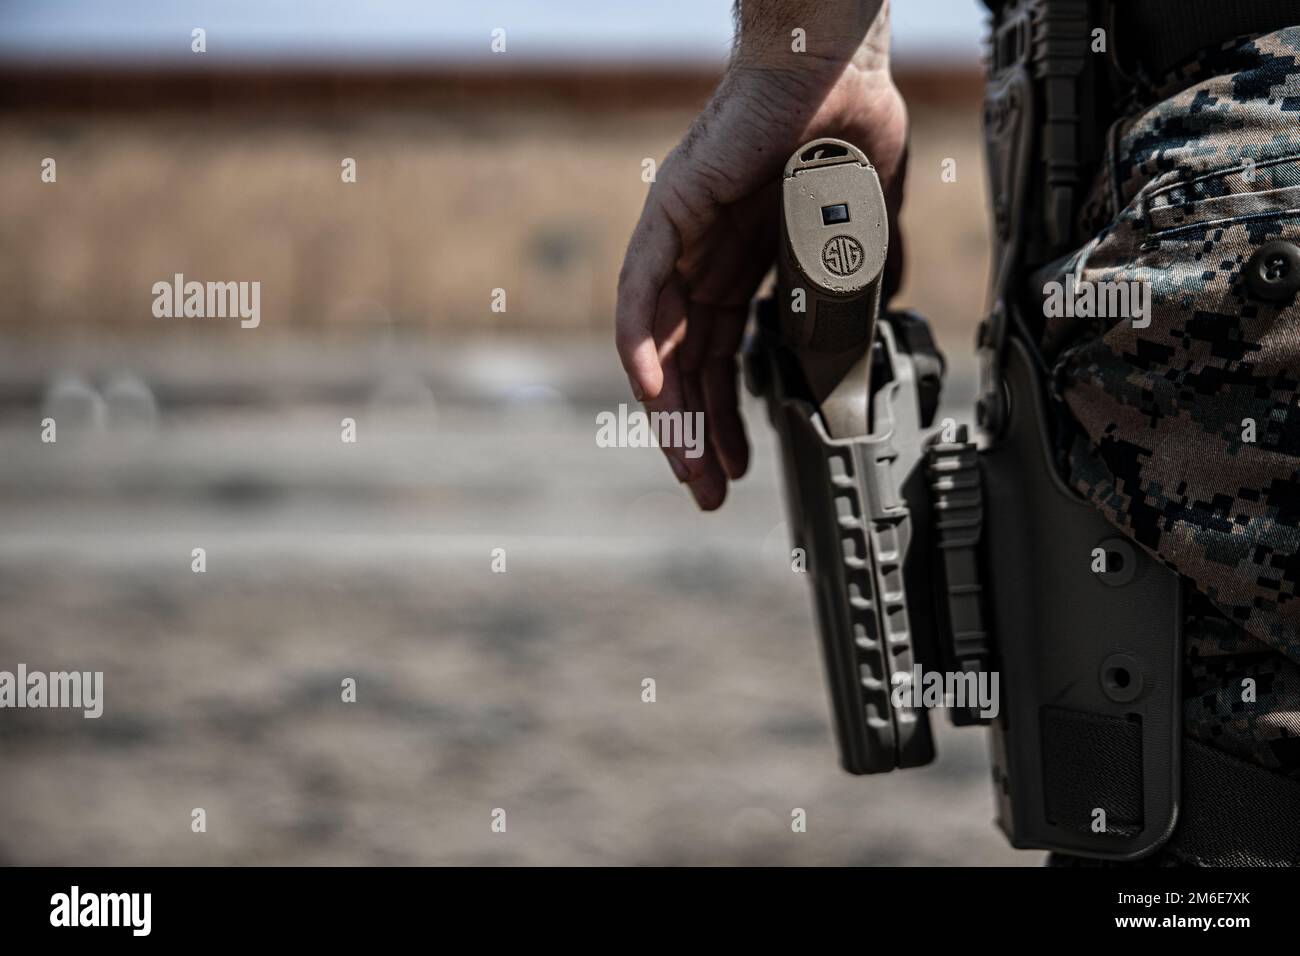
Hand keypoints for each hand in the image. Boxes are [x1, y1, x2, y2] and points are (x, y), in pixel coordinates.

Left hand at [615, 60, 907, 508]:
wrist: (839, 72)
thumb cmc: (846, 143)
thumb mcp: (857, 252)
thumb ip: (846, 302)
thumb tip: (855, 352)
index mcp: (745, 275)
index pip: (723, 364)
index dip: (728, 419)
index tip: (736, 470)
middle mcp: (706, 265)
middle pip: (687, 366)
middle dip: (695, 432)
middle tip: (705, 490)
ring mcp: (684, 241)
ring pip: (659, 342)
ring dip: (670, 407)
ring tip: (685, 464)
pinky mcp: (670, 213)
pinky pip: (641, 292)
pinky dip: (642, 346)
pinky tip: (655, 395)